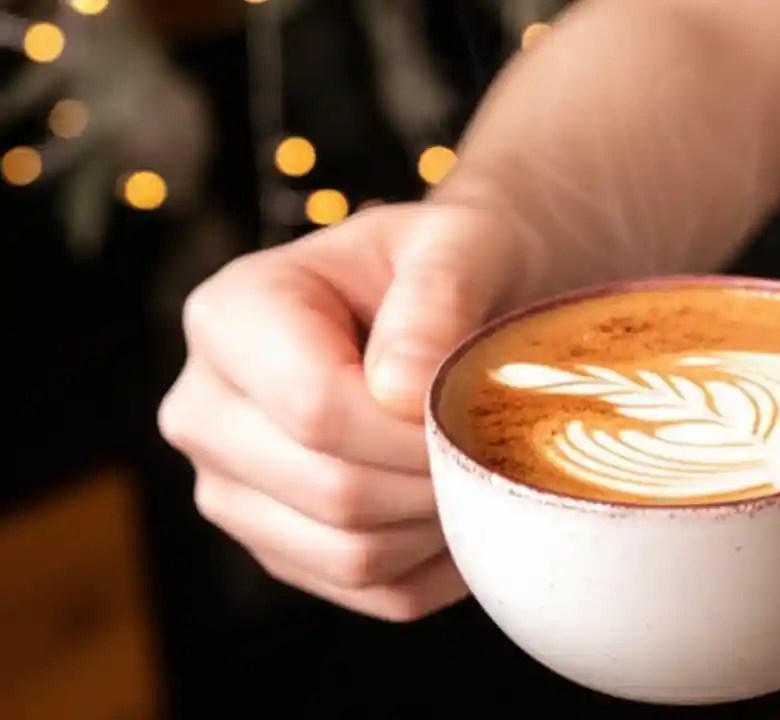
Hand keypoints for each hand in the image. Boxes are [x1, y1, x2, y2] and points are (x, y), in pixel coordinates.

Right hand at [158, 203, 513, 621]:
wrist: (454, 307)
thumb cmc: (453, 264)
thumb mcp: (460, 245)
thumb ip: (435, 295)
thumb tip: (399, 388)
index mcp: (229, 317)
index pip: (315, 410)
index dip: (414, 428)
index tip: (478, 405)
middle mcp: (205, 410)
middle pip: (331, 490)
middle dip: (434, 477)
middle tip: (494, 439)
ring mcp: (231, 489)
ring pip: (350, 553)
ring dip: (441, 522)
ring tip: (479, 463)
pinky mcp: (278, 547)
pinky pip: (371, 591)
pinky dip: (439, 562)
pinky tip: (466, 503)